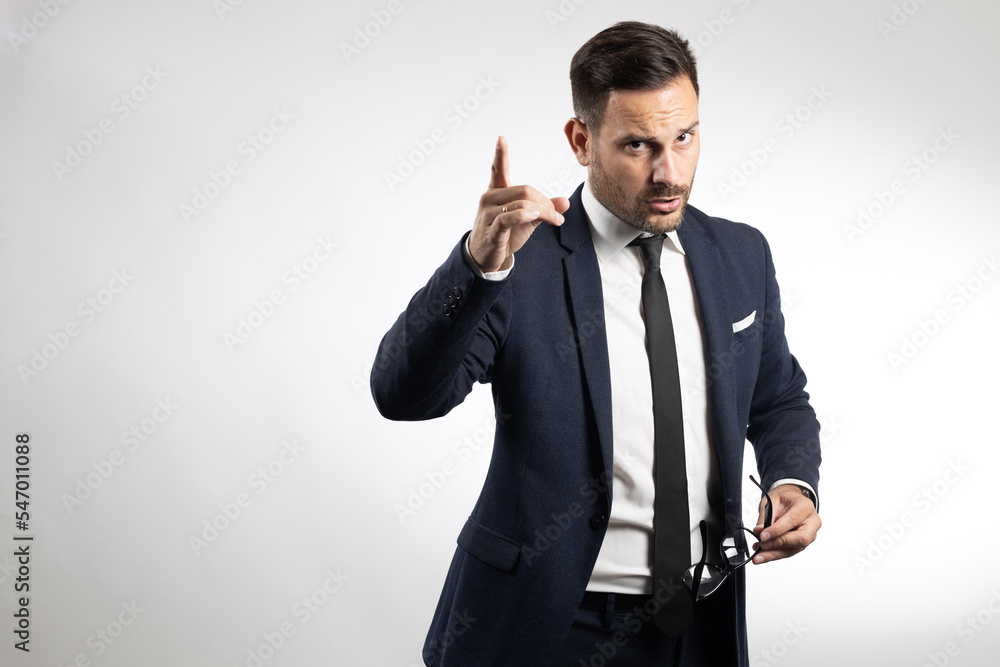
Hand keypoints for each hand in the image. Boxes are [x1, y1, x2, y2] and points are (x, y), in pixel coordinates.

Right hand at [468, 136, 570, 272]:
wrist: (485, 258)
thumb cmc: (504, 235)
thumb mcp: (527, 220)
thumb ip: (545, 209)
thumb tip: (565, 202)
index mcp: (496, 192)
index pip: (498, 169)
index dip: (500, 154)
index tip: (501, 138)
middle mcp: (489, 199)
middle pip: (524, 190)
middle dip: (545, 202)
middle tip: (557, 215)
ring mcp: (488, 214)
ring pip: (522, 203)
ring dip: (544, 211)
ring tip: (555, 220)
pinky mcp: (492, 229)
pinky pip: (510, 217)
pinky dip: (525, 215)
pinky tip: (535, 216)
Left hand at [752, 484, 820, 563]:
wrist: (789, 501)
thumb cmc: (783, 499)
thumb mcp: (771, 501)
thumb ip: (765, 517)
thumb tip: (759, 531)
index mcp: (805, 506)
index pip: (793, 520)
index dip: (777, 530)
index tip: (763, 536)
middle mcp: (812, 522)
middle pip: (801, 538)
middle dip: (779, 544)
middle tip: (762, 545)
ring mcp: (810, 534)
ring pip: (794, 549)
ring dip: (774, 554)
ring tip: (758, 557)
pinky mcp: (802, 544)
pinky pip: (789, 552)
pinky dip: (775, 554)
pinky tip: (763, 555)